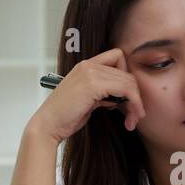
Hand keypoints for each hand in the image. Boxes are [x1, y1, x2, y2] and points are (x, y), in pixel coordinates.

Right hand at [29, 48, 146, 143]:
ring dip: (136, 102)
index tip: (125, 97)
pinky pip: (125, 89)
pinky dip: (132, 103)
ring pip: (129, 81)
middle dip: (136, 95)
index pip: (118, 58)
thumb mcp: (88, 100)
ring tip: (133, 119)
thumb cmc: (65, 117)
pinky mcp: (93, 85)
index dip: (126, 77)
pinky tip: (127, 117)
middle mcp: (88, 65)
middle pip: (127, 72)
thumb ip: (103, 93)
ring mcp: (90, 73)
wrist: (48, 126)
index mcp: (86, 67)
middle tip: (136, 114)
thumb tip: (122, 96)